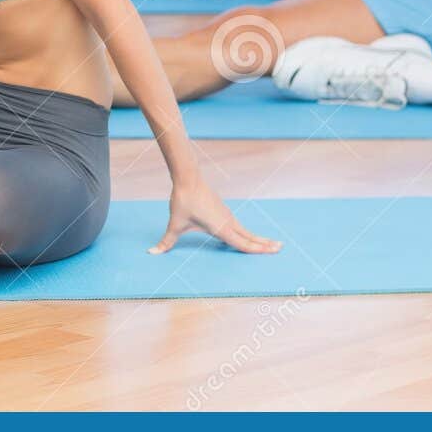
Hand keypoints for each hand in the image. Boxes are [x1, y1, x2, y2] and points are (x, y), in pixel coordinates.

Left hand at [151, 180, 280, 254]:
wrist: (188, 178)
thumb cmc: (183, 201)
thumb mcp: (174, 224)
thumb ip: (166, 242)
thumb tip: (151, 253)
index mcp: (220, 228)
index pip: (241, 243)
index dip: (256, 250)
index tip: (271, 252)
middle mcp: (227, 222)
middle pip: (249, 237)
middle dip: (264, 244)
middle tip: (280, 248)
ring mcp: (227, 216)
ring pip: (245, 230)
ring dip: (258, 238)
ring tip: (271, 244)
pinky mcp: (223, 211)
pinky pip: (238, 226)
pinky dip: (247, 232)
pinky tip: (247, 236)